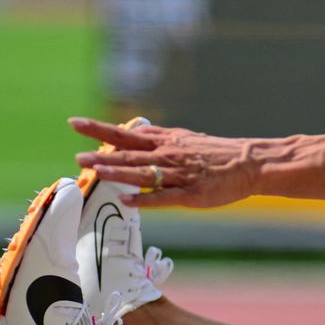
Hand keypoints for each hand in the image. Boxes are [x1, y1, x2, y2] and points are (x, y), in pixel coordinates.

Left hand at [69, 117, 268, 208]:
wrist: (250, 163)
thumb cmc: (216, 153)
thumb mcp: (185, 139)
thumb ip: (159, 139)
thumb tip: (137, 131)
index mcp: (164, 142)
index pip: (124, 133)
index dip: (99, 129)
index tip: (74, 124)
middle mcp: (167, 155)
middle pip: (129, 153)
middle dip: (102, 154)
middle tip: (78, 157)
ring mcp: (179, 175)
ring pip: (144, 173)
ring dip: (119, 172)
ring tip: (96, 172)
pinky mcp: (192, 194)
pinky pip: (164, 197)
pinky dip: (146, 199)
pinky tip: (128, 200)